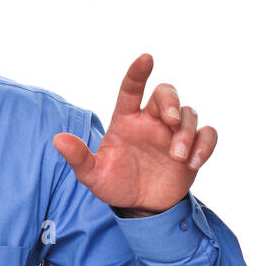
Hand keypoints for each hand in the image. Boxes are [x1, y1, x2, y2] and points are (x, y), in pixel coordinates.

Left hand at [52, 54, 217, 214]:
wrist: (140, 207)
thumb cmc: (115, 183)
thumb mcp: (93, 175)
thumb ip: (78, 158)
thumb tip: (57, 140)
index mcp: (126, 120)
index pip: (131, 88)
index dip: (138, 72)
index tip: (146, 58)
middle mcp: (151, 121)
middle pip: (166, 93)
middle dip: (170, 102)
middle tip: (168, 121)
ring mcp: (173, 133)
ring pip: (188, 114)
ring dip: (186, 132)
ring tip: (176, 157)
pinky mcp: (192, 148)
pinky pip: (207, 134)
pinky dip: (204, 145)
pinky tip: (192, 163)